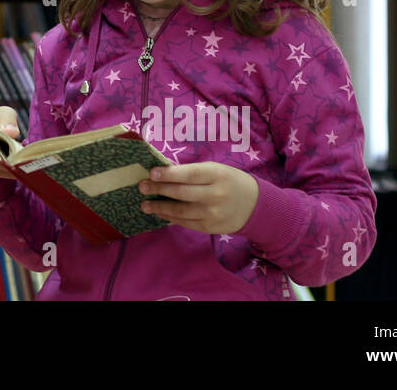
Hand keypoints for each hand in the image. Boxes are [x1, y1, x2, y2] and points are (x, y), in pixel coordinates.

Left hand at [137, 162, 259, 234]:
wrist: (254, 205)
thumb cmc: (228, 181)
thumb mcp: (215, 170)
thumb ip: (193, 172)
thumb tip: (162, 174)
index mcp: (217, 175)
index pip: (189, 174)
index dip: (169, 174)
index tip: (152, 173)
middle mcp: (215, 195)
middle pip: (182, 193)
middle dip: (159, 190)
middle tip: (142, 187)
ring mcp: (213, 214)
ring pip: (181, 211)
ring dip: (160, 208)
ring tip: (145, 205)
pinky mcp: (210, 227)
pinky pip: (186, 222)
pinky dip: (171, 217)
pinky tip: (160, 213)